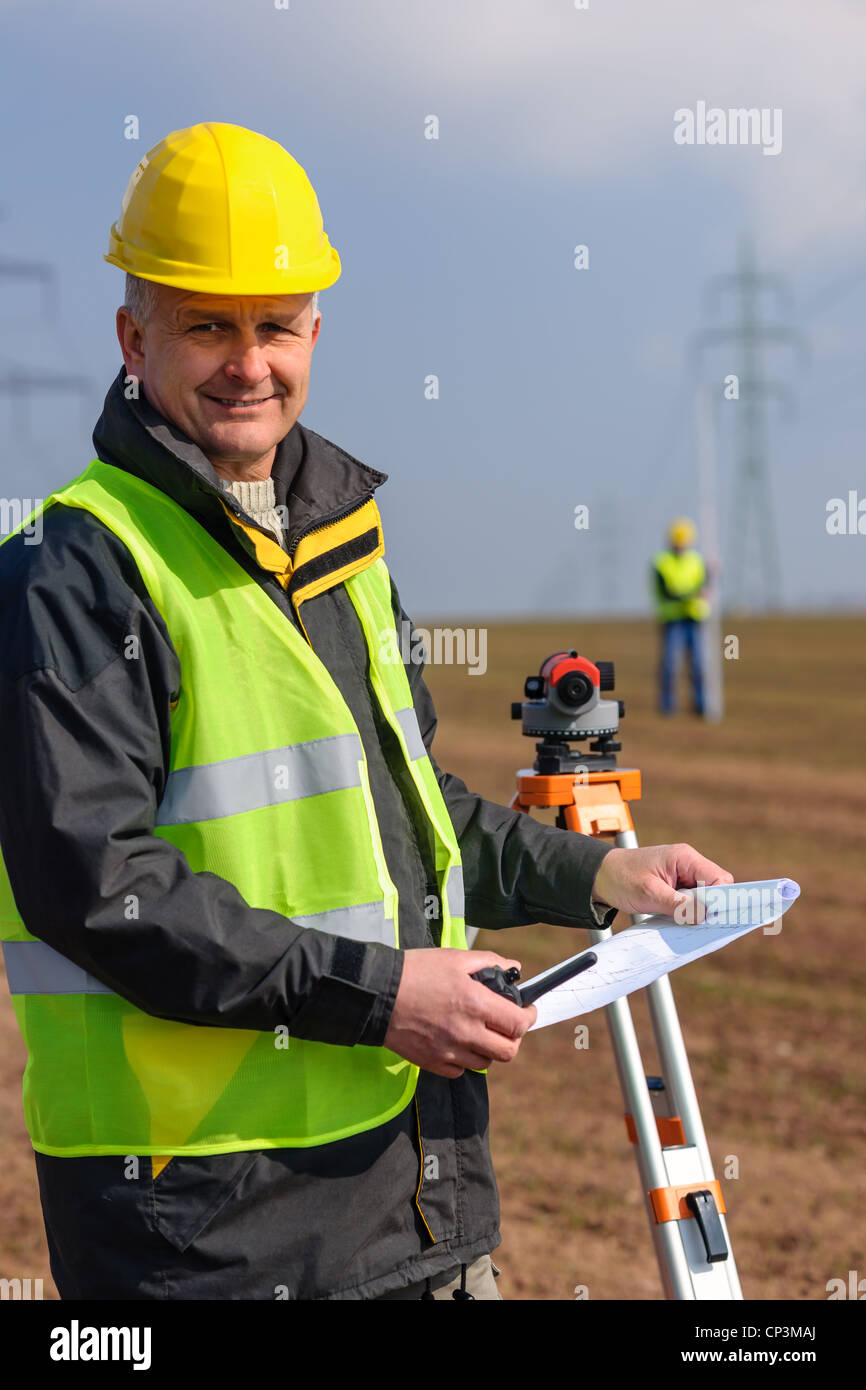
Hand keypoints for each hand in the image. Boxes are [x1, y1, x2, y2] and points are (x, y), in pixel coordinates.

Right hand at [383, 948, 536, 1078]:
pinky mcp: (433, 1063)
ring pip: (485, 1063)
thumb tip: (513, 967)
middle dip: (513, 1037)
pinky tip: (457, 1041)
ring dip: (488, 1048)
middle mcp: (466, 1033)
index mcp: (475, 1004)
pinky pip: (460, 1070)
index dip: (529, 1017)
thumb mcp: (454, 958)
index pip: (518, 1023)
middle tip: (506, 1024)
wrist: (378, 994)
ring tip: (479, 1031)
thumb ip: (489, 962)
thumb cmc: (415, 971)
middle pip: (508, 1051)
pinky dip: (464, 1059)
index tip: (527, 1010)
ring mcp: (449, 1052)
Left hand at [591, 843, 732, 918]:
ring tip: (686, 922)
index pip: (719, 878)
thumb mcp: (649, 894)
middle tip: (699, 924)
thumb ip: (679, 905)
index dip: (722, 899)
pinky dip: (689, 910)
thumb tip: (705, 916)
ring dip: (698, 910)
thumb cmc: (621, 878)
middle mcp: (688, 863)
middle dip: (711, 907)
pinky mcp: (676, 885)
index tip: (715, 919)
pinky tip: (680, 920)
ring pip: (705, 896)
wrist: (600, 876)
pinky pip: (692, 899)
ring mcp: (683, 874)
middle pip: (716, 887)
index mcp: (685, 858)